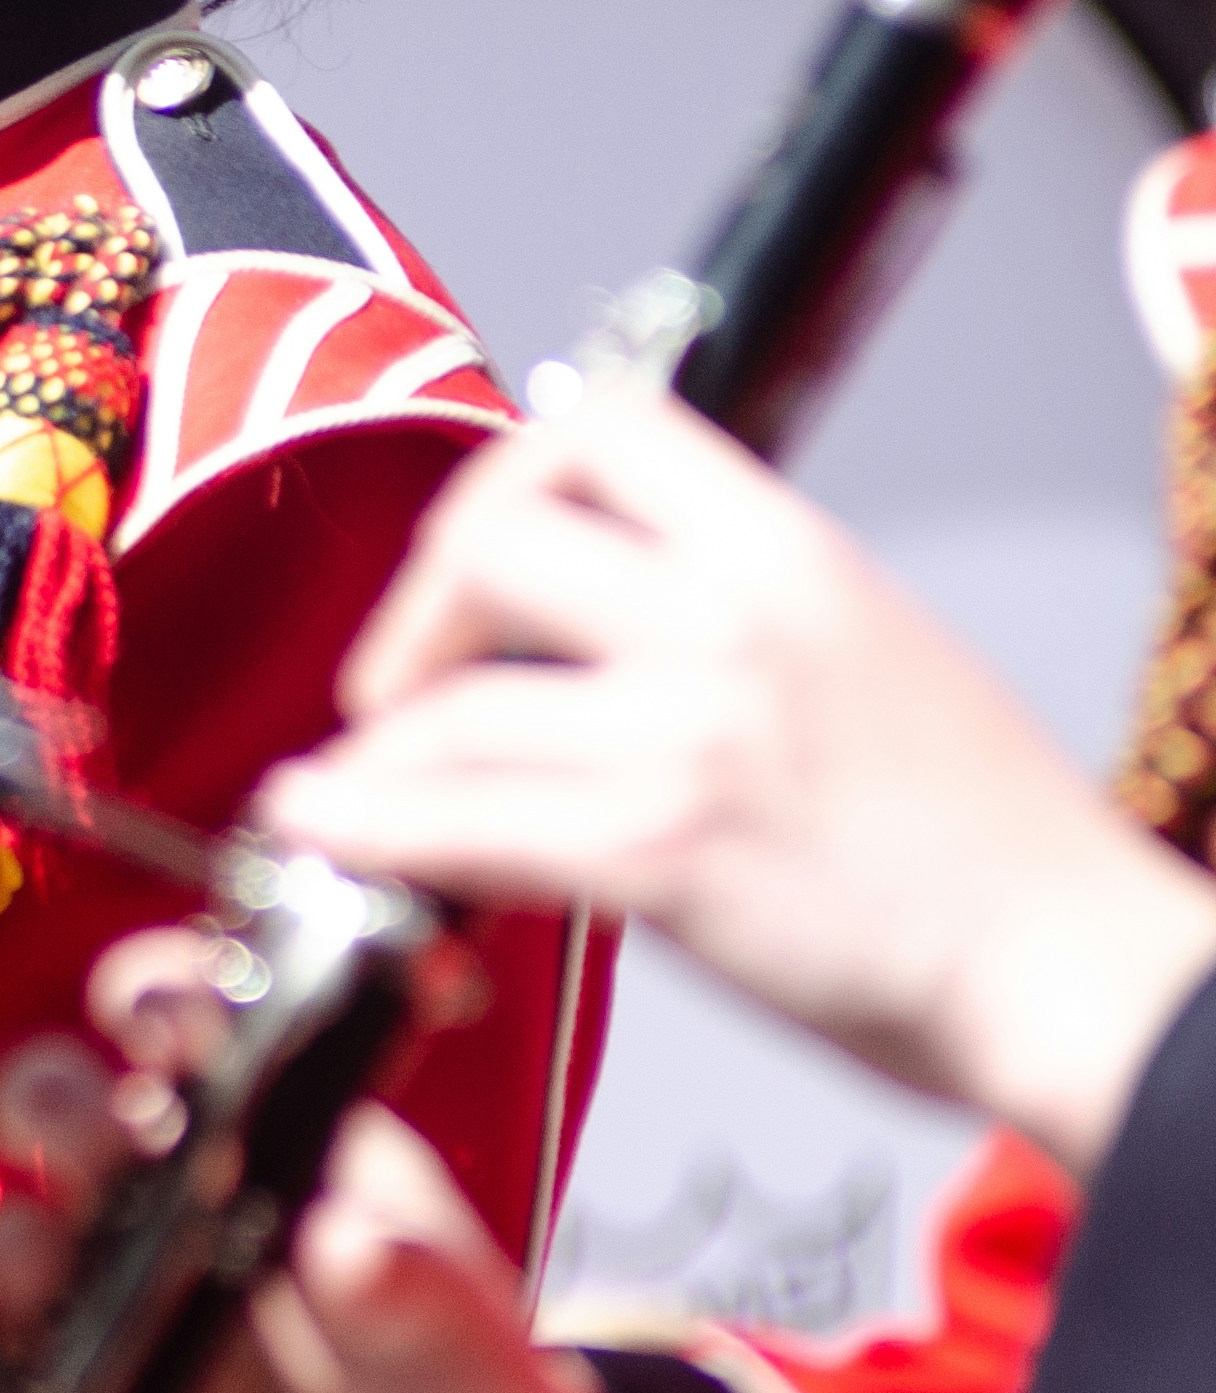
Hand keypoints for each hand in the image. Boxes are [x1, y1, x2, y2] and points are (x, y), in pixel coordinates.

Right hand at [0, 935, 626, 1392]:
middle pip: (58, 1095)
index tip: (165, 1023)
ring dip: (22, 1229)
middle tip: (102, 1142)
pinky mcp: (78, 1380)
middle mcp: (166, 1183)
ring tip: (58, 1267)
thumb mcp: (463, 1341)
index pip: (182, 1014)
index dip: (154, 996)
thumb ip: (417, 1293)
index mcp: (265, 1121)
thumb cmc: (456, 1388)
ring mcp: (111, 1282)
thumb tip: (353, 1245)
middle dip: (52, 1098)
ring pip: (18, 1216)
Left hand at [269, 385, 1215, 1169]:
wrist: (1071, 969)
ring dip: (374, 753)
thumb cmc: (982, 841)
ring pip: (454, 706)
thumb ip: (733, 607)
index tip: (474, 550)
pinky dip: (363, 822)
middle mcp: (735, 619)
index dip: (503, 475)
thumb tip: (600, 605)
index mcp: (791, 555)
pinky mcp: (661, 853)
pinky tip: (321, 823)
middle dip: (415, 607)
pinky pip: (461, 821)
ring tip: (348, 787)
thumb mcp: (868, 648)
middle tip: (397, 683)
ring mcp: (693, 733)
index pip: (604, 424)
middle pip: (493, 539)